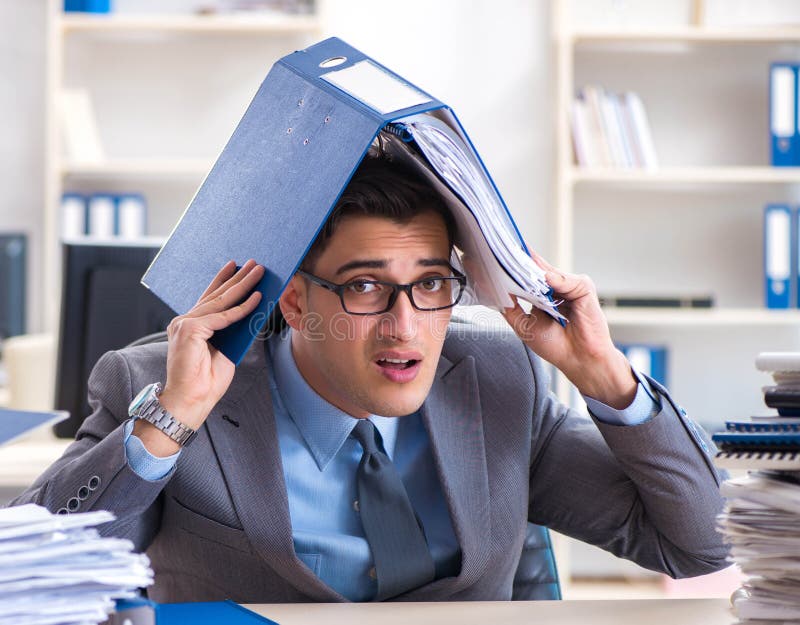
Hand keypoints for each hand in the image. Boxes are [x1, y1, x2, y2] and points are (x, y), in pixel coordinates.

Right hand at [133, 260, 263, 455]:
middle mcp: (184, 321)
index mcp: (190, 326)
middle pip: (216, 295)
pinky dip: (242, 308)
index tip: (236, 267)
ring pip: (220, 301)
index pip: (209, 298)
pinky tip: (257, 298)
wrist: (191, 400)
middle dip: (237, 277)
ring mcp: (185, 324)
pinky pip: (223, 316)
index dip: (224, 281)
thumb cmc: (206, 381)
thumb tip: (250, 314)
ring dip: (243, 285)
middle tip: (253, 263)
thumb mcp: (224, 350)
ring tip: (258, 271)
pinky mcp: (190, 330)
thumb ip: (230, 331)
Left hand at [501, 252, 635, 408]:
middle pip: (535, 269)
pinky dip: (557, 280)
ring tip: (515, 262)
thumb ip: (511, 306)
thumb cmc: (555, 345)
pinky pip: (568, 280)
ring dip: (533, 268)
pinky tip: (547, 280)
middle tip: (498, 251)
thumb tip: (499, 287)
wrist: (578, 359)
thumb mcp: (523, 324)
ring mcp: (570, 286)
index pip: (524, 275)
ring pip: (549, 271)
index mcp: (542, 294)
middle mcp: (556, 287)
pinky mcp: (584, 288)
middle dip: (517, 261)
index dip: (509, 268)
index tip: (490, 258)